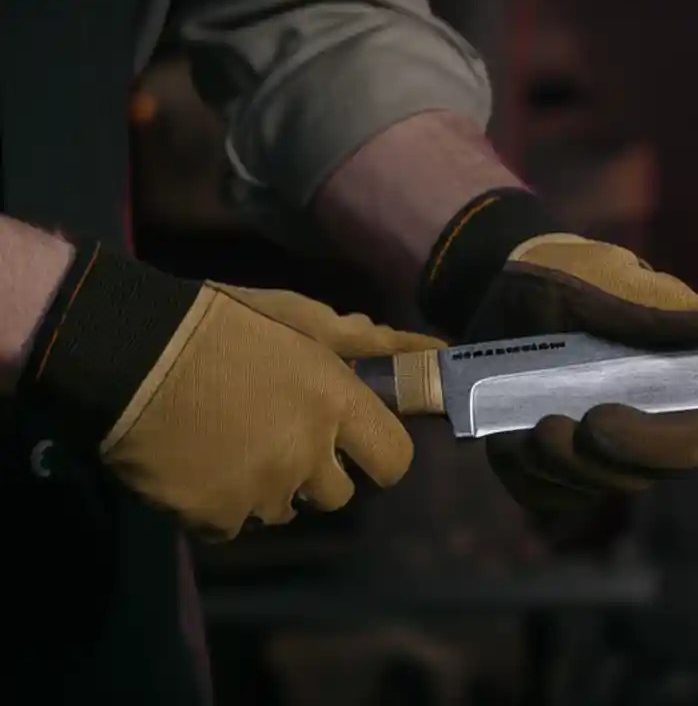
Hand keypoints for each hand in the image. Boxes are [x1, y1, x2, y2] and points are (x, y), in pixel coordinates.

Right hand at [18, 245, 437, 539]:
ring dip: (266, 488)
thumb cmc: (219, 324)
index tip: (358, 448)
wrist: (129, 352)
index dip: (379, 457)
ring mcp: (262, 490)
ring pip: (282, 510)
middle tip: (280, 440)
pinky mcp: (215, 517)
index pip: (394, 460)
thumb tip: (426, 348)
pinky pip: (232, 524)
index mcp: (336, 404)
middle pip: (338, 495)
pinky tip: (198, 467)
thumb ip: (362, 340)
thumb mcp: (296, 315)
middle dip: (317, 474)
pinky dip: (219, 505)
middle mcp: (308, 455)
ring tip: (231, 448)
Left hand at [464, 233, 697, 510]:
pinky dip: (527, 473)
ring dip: (558, 463)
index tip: (611, 412)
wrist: (497, 287)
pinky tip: (510, 438)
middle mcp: (644, 432)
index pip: (697, 441)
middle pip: (641, 475)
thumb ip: (670, 310)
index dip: (666, 444)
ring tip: (531, 424)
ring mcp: (596, 457)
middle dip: (600, 456)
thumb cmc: (571, 279)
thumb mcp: (612, 282)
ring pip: (590, 489)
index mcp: (676, 389)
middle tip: (556, 422)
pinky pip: (543, 495)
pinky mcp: (549, 472)